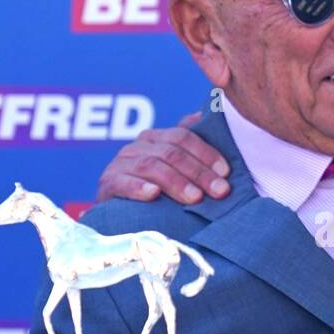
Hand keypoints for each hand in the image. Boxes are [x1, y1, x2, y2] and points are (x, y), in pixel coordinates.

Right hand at [95, 114, 232, 203]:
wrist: (118, 218)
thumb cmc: (155, 190)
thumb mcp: (174, 169)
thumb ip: (187, 145)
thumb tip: (204, 115)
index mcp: (155, 138)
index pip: (183, 137)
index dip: (206, 153)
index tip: (226, 173)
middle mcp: (137, 147)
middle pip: (171, 152)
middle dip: (199, 172)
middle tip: (219, 191)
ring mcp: (120, 164)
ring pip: (151, 166)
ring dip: (176, 182)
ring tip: (195, 197)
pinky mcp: (108, 184)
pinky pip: (122, 183)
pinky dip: (138, 187)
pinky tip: (154, 194)